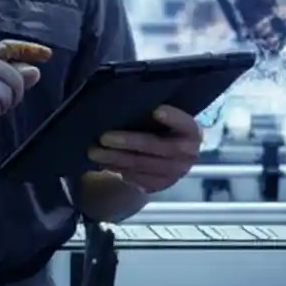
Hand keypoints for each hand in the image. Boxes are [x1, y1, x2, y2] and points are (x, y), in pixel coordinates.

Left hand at [86, 105, 200, 192]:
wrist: (164, 158)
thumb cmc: (158, 128)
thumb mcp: (162, 118)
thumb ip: (150, 111)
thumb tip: (123, 99)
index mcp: (191, 131)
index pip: (185, 123)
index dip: (173, 118)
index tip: (155, 110)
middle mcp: (188, 154)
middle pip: (157, 146)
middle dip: (128, 142)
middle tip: (103, 137)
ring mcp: (174, 173)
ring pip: (142, 165)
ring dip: (115, 159)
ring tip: (94, 152)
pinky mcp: (159, 186)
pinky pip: (136, 178)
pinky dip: (117, 169)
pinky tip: (103, 162)